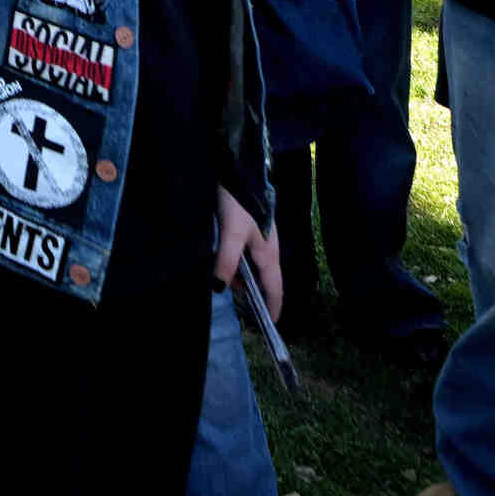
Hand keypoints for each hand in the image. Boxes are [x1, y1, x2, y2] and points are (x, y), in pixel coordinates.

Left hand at [216, 194, 280, 318]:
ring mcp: (262, 239)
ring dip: (244, 278)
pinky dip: (239, 264)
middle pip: (266, 280)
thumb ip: (226, 261)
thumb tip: (219, 289)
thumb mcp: (230, 234)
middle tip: (238, 303)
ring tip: (226, 279)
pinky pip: (249, 255)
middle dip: (256, 295)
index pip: (275, 289)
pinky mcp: (253, 229)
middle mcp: (269, 250)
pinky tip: (225, 260)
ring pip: (255, 268)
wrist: (241, 170)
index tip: (270, 325)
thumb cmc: (239, 204)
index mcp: (268, 255)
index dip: (273, 308)